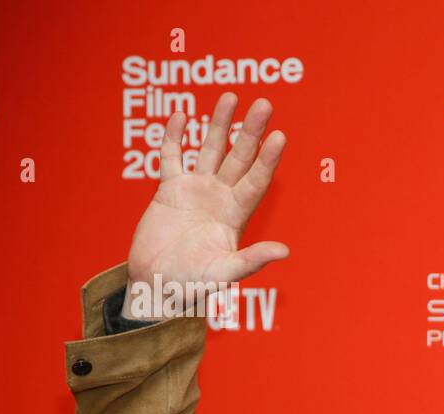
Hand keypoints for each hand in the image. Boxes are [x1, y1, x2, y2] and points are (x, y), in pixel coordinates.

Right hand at [125, 92, 288, 317]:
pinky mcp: (169, 191)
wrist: (158, 286)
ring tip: (230, 97)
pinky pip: (173, 158)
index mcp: (236, 215)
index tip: (280, 136)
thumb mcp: (224, 273)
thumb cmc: (192, 286)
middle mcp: (220, 198)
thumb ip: (252, 260)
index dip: (268, 159)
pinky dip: (176, 138)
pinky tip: (182, 116)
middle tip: (265, 104)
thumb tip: (285, 252)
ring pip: (210, 150)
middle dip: (251, 132)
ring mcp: (195, 191)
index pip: (257, 180)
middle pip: (239, 157)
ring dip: (219, 125)